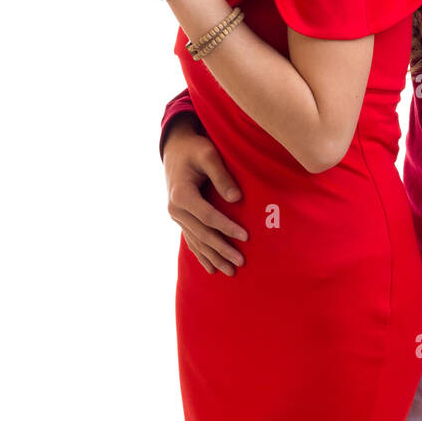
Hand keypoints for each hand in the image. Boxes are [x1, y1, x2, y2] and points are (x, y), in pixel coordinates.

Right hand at [164, 120, 247, 277]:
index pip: (207, 216)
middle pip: (202, 234)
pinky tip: (212, 269)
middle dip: (222, 249)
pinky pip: (191, 240)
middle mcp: (175, 209)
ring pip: (196, 241)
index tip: (246, 236)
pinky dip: (202, 255)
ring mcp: (176, 216)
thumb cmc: (195, 149)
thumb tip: (236, 199)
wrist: (176, 149)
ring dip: (214, 257)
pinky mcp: (181, 218)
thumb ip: (222, 176)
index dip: (226, 227)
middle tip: (241, 261)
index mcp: (181, 194)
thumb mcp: (208, 154)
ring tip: (231, 271)